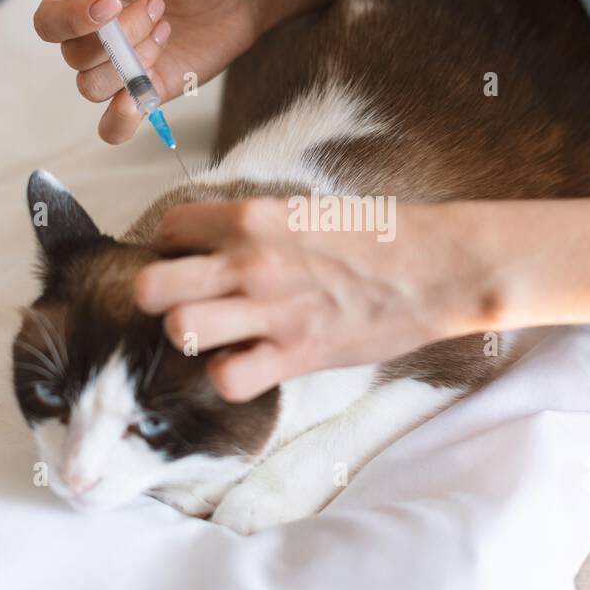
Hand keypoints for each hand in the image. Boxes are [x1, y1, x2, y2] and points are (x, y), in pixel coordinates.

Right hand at [34, 0, 260, 142]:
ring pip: (92, 87)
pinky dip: (118, 120)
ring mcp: (117, 68)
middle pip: (73, 57)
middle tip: (157, 8)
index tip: (113, 3)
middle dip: (118, 37)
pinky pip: (111, 127)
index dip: (73, 20)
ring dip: (132, 63)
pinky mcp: (143, 93)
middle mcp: (92, 36)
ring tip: (165, 32)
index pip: (48, 23)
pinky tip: (140, 97)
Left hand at [134, 199, 493, 400]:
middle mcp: (252, 263)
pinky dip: (229, 377)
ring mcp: (271, 312)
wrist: (437, 267)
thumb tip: (219, 242)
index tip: (190, 260)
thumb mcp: (309, 210)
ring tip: (215, 335)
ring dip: (191, 337)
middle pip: (152, 286)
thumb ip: (259, 225)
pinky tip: (247, 365)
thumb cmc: (381, 235)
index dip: (172, 247)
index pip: (171, 229)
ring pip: (180, 331)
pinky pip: (227, 379)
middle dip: (158, 297)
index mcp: (255, 217)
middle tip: (185, 301)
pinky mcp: (296, 355)